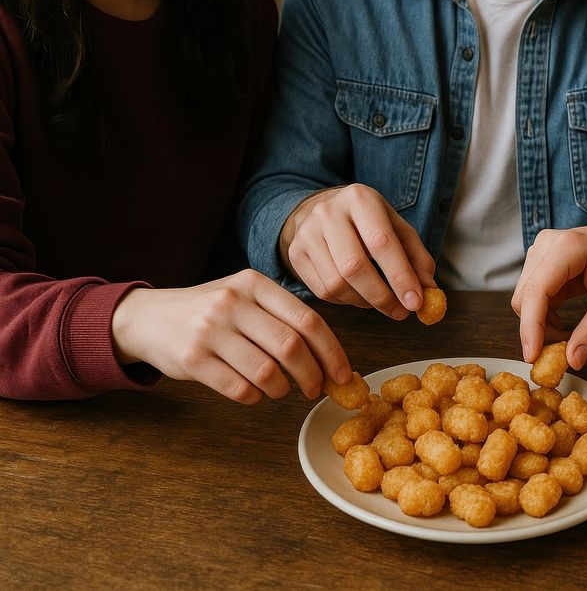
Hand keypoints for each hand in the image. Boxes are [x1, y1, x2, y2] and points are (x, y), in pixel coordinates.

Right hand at [111, 269, 351, 403]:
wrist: (148, 318)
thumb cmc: (210, 311)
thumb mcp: (244, 297)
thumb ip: (282, 318)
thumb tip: (331, 358)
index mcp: (254, 284)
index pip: (308, 320)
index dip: (332, 352)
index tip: (343, 375)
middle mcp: (232, 302)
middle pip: (291, 347)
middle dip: (312, 376)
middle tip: (316, 389)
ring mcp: (209, 330)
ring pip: (267, 372)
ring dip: (282, 390)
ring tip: (280, 389)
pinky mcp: (192, 358)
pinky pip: (239, 389)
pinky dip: (255, 397)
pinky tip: (253, 392)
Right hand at [279, 184, 435, 318]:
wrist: (322, 209)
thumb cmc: (368, 222)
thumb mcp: (396, 228)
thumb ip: (416, 257)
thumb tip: (430, 292)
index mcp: (360, 199)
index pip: (382, 243)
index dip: (400, 276)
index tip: (416, 303)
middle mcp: (328, 212)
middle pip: (354, 267)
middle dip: (382, 296)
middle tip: (401, 312)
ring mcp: (307, 233)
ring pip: (336, 284)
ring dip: (364, 302)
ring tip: (380, 300)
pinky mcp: (295, 253)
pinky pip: (322, 291)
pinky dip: (346, 301)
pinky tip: (358, 294)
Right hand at [512, 215, 586, 368]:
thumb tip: (573, 360)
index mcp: (567, 247)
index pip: (536, 291)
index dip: (531, 326)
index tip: (532, 356)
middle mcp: (546, 244)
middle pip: (524, 297)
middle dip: (537, 329)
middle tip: (560, 351)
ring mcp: (540, 249)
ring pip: (524, 298)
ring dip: (540, 322)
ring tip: (566, 335)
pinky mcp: (539, 259)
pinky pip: (531, 294)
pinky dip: (543, 314)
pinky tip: (560, 322)